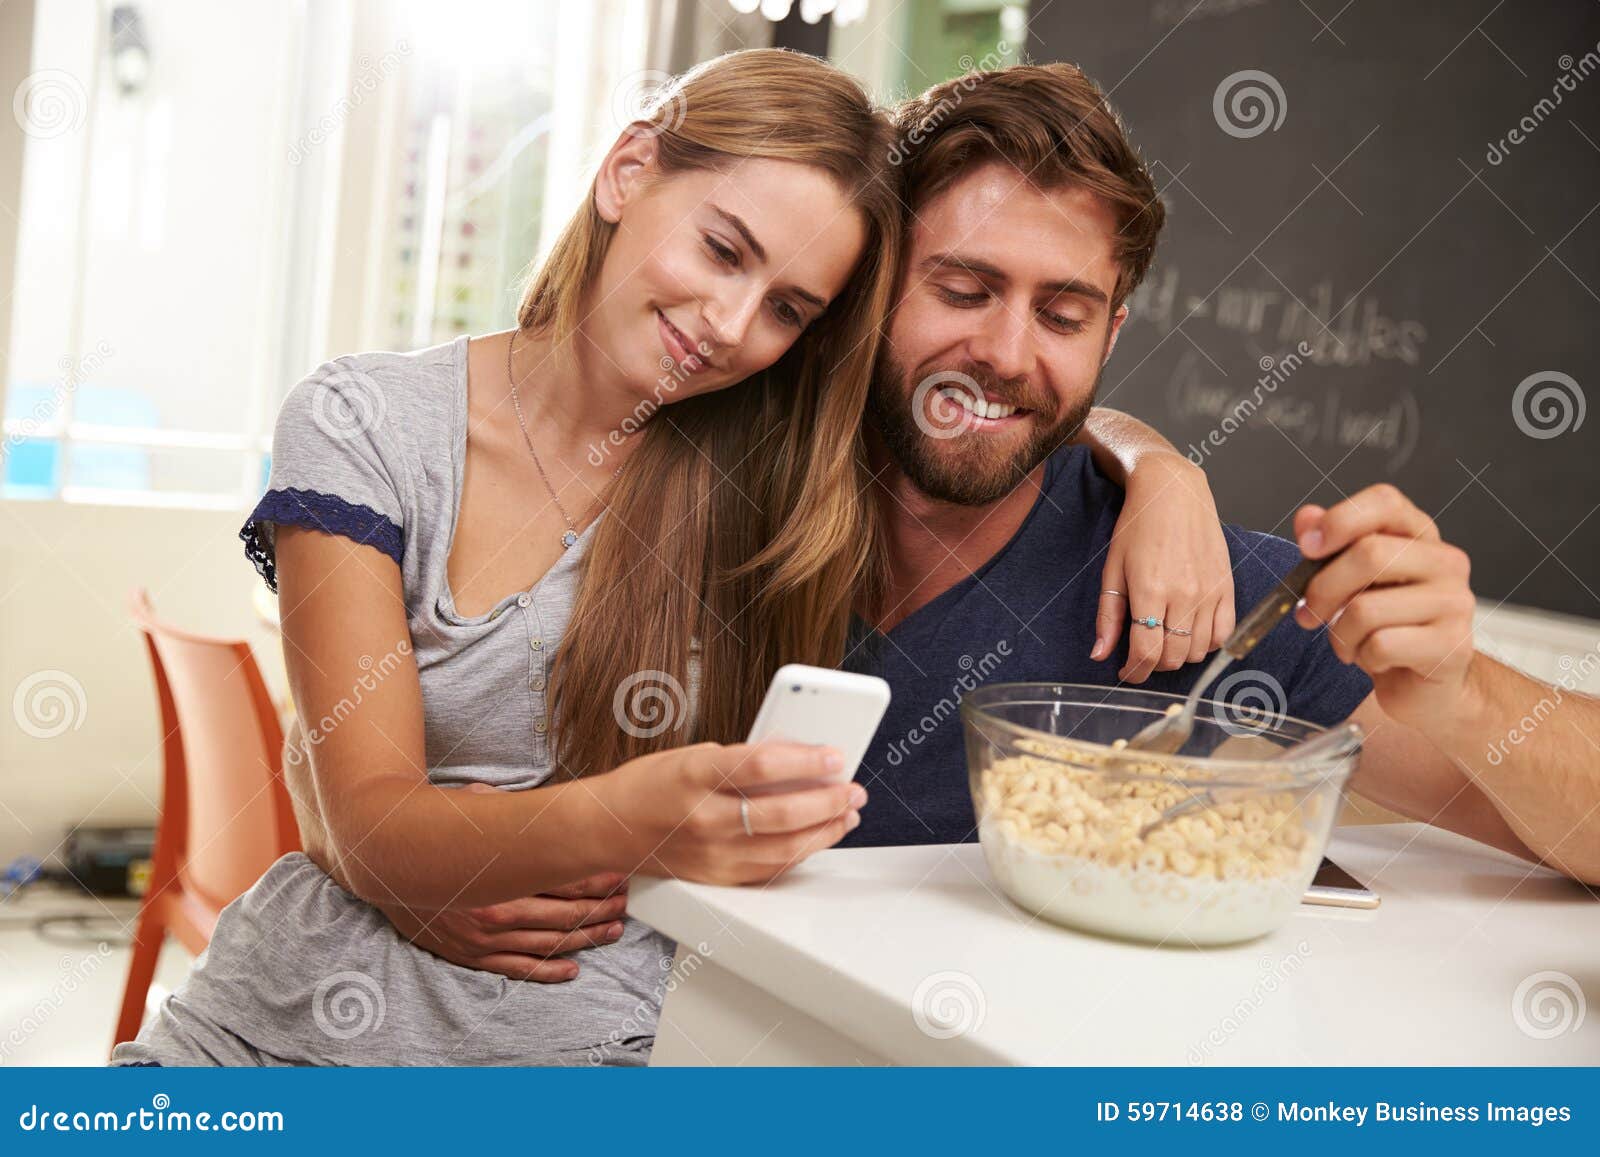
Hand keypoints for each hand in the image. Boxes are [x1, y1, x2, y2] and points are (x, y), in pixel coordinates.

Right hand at [371, 785, 629, 981]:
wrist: (383, 864)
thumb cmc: (434, 833)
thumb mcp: (473, 809)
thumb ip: (511, 811)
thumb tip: (550, 807)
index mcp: (500, 873)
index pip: (562, 879)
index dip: (597, 877)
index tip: (621, 873)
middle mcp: (493, 909)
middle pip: (563, 914)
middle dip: (600, 908)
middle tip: (625, 901)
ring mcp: (482, 938)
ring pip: (547, 944)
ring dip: (584, 938)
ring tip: (612, 930)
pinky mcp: (471, 954)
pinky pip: (515, 968)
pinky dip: (546, 971)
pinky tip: (571, 968)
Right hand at [594, 741, 865, 885]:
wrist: (608, 828)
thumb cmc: (650, 784)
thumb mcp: (694, 754)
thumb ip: (743, 758)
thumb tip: (797, 756)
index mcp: (696, 775)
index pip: (763, 766)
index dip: (807, 760)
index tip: (835, 755)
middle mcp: (704, 818)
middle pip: (782, 813)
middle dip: (829, 801)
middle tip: (853, 789)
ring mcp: (710, 854)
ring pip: (784, 848)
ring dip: (825, 830)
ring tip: (847, 814)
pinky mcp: (715, 878)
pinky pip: (770, 869)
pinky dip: (801, 853)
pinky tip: (818, 837)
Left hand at [1097, 454, 1234, 680]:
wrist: (1173, 491)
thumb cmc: (1138, 526)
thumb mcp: (1112, 569)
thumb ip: (1108, 616)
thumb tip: (1100, 655)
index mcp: (1150, 590)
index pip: (1146, 652)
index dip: (1134, 672)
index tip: (1126, 673)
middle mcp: (1184, 594)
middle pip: (1173, 657)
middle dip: (1153, 664)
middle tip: (1142, 653)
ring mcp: (1209, 591)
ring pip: (1198, 651)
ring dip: (1179, 655)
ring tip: (1165, 640)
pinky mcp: (1227, 586)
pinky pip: (1224, 634)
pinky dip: (1208, 644)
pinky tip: (1191, 634)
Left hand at [1293, 483, 1478, 731]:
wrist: (1423, 682)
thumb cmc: (1385, 625)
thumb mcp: (1351, 582)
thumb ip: (1329, 547)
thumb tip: (1307, 518)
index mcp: (1419, 535)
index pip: (1385, 502)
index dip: (1340, 519)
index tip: (1308, 547)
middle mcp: (1445, 561)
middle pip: (1368, 554)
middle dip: (1323, 589)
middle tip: (1309, 613)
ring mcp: (1454, 602)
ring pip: (1366, 608)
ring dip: (1340, 633)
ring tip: (1348, 642)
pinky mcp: (1452, 644)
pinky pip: (1381, 645)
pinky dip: (1363, 657)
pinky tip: (1373, 659)